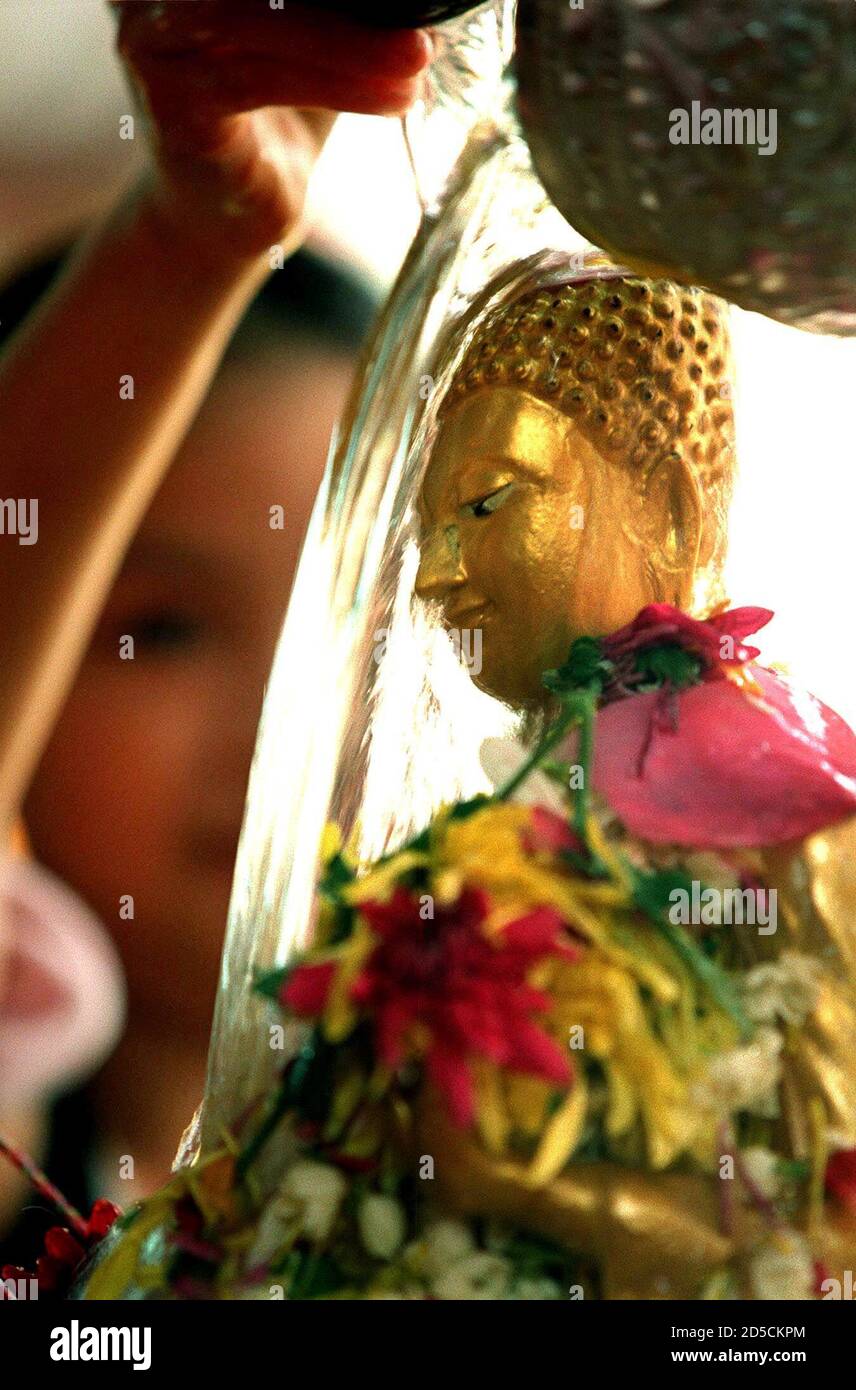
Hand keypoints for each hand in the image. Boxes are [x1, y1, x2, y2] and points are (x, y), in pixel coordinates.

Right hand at [112, 0, 432, 260]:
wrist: (227, 215)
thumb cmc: (270, 117)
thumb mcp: (308, 38)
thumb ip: (338, 2)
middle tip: (422, 27)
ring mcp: (153, 42)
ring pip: (263, 22)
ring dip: (354, 43)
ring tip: (417, 61)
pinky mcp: (171, 102)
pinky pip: (262, 78)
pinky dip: (338, 85)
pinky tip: (394, 98)